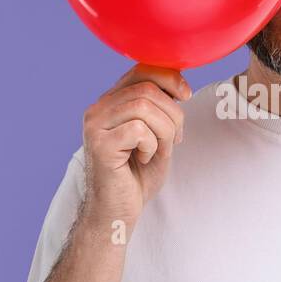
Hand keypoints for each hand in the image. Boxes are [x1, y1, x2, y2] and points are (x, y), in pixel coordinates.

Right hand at [81, 63, 190, 229]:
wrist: (118, 212)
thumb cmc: (138, 175)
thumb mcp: (157, 135)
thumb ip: (161, 108)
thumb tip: (180, 82)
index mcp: (111, 101)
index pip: (141, 69)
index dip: (170, 77)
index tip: (186, 96)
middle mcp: (98, 109)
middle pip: (147, 89)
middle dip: (173, 113)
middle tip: (175, 138)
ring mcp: (94, 125)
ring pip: (144, 107)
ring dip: (164, 130)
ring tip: (160, 150)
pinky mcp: (98, 144)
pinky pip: (138, 130)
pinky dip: (151, 145)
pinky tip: (144, 158)